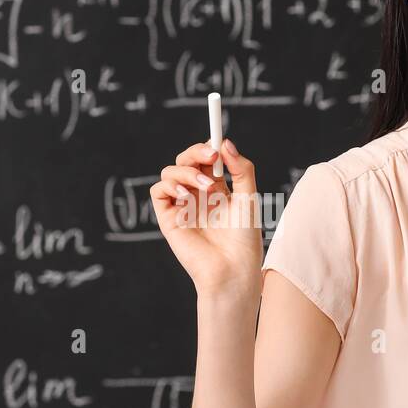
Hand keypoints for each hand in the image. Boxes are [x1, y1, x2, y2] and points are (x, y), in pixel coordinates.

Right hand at [150, 137, 263, 296]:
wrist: (234, 268)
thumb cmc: (244, 238)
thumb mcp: (249, 197)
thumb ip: (241, 168)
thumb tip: (225, 143)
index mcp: (217, 189)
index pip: (205, 158)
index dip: (208, 146)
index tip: (217, 140)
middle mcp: (197, 195)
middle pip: (186, 160)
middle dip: (196, 152)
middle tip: (212, 156)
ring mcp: (181, 206)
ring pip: (171, 172)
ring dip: (186, 171)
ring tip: (207, 187)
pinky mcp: (169, 218)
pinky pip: (158, 191)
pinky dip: (169, 185)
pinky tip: (186, 194)